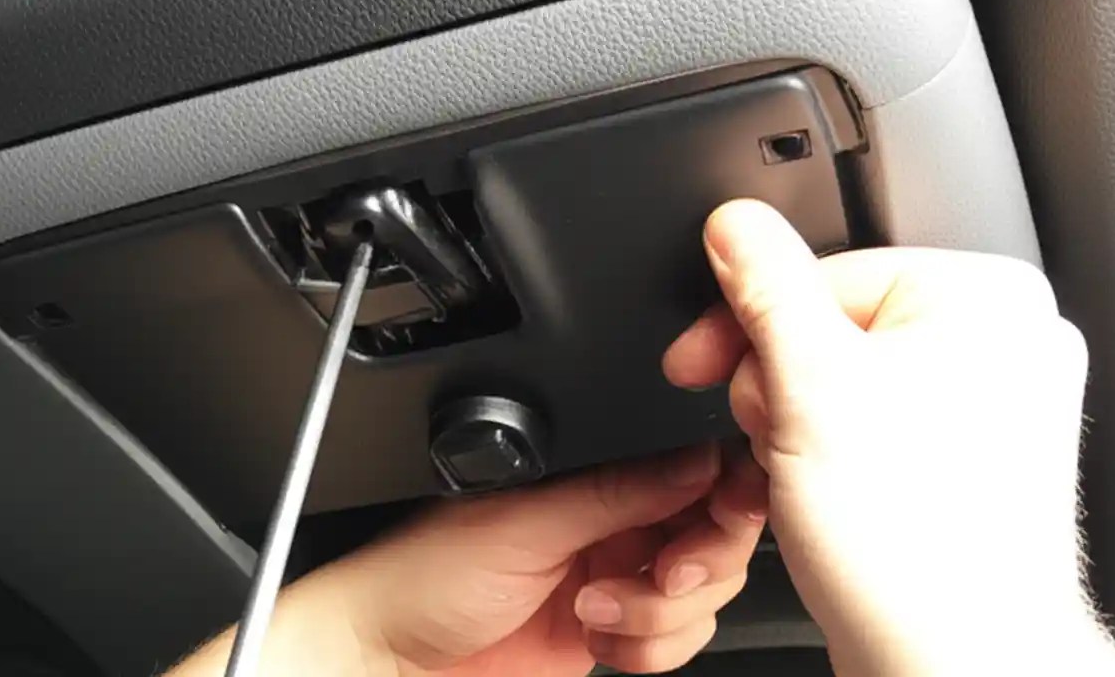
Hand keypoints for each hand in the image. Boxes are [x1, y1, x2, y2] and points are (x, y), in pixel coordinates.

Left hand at [167, 445, 766, 676]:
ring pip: (701, 597)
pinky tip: (598, 639)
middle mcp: (609, 522)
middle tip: (659, 573)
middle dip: (698, 563)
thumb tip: (695, 457)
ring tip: (596, 610)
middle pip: (713, 535)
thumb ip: (617, 491)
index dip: (723, 492)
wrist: (387, 658)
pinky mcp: (610, 634)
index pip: (687, 470)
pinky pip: (673, 642)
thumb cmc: (423, 576)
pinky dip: (649, 649)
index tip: (727, 513)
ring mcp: (614, 580)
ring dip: (661, 616)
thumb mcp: (527, 522)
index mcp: (591, 475)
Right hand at [663, 200, 1114, 673]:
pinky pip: (868, 428)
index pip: (824, 270)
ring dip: (791, 425)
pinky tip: (816, 493)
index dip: (746, 322)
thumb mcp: (809, 385)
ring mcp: (986, 408)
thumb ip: (764, 288)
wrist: (951, 667)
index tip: (699, 361)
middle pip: (831, 325)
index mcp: (984, 299)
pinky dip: (825, 455)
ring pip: (842, 381)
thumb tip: (734, 224)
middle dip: (775, 383)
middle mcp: (1000, 346)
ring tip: (796, 475)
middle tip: (772, 434)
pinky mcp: (961, 461)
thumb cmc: (912, 546)